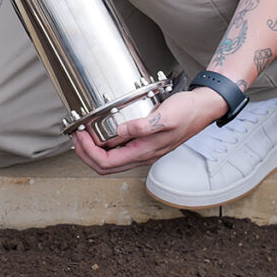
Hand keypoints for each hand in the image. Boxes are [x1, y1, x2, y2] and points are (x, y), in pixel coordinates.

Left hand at [69, 87, 224, 174]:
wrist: (201, 109)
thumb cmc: (186, 113)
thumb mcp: (165, 116)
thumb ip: (143, 126)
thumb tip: (121, 132)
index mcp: (144, 152)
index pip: (107, 163)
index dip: (88, 152)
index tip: (80, 135)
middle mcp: (142, 155)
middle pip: (105, 167)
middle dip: (85, 155)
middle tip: (75, 137)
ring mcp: (143, 150)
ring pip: (110, 161)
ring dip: (92, 151)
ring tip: (82, 135)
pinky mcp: (144, 143)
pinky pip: (118, 151)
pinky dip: (103, 145)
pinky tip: (99, 132)